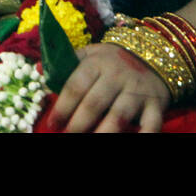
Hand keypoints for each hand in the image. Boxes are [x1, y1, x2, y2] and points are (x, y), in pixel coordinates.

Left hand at [48, 43, 171, 132]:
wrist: (152, 55)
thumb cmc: (112, 60)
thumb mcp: (90, 54)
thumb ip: (67, 63)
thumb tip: (39, 70)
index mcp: (97, 63)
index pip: (76, 86)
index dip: (63, 107)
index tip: (53, 123)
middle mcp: (117, 76)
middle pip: (95, 103)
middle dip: (79, 123)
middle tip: (68, 135)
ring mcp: (137, 91)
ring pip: (119, 116)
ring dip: (104, 133)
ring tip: (92, 142)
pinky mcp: (156, 104)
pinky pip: (152, 124)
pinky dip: (145, 135)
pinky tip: (134, 140)